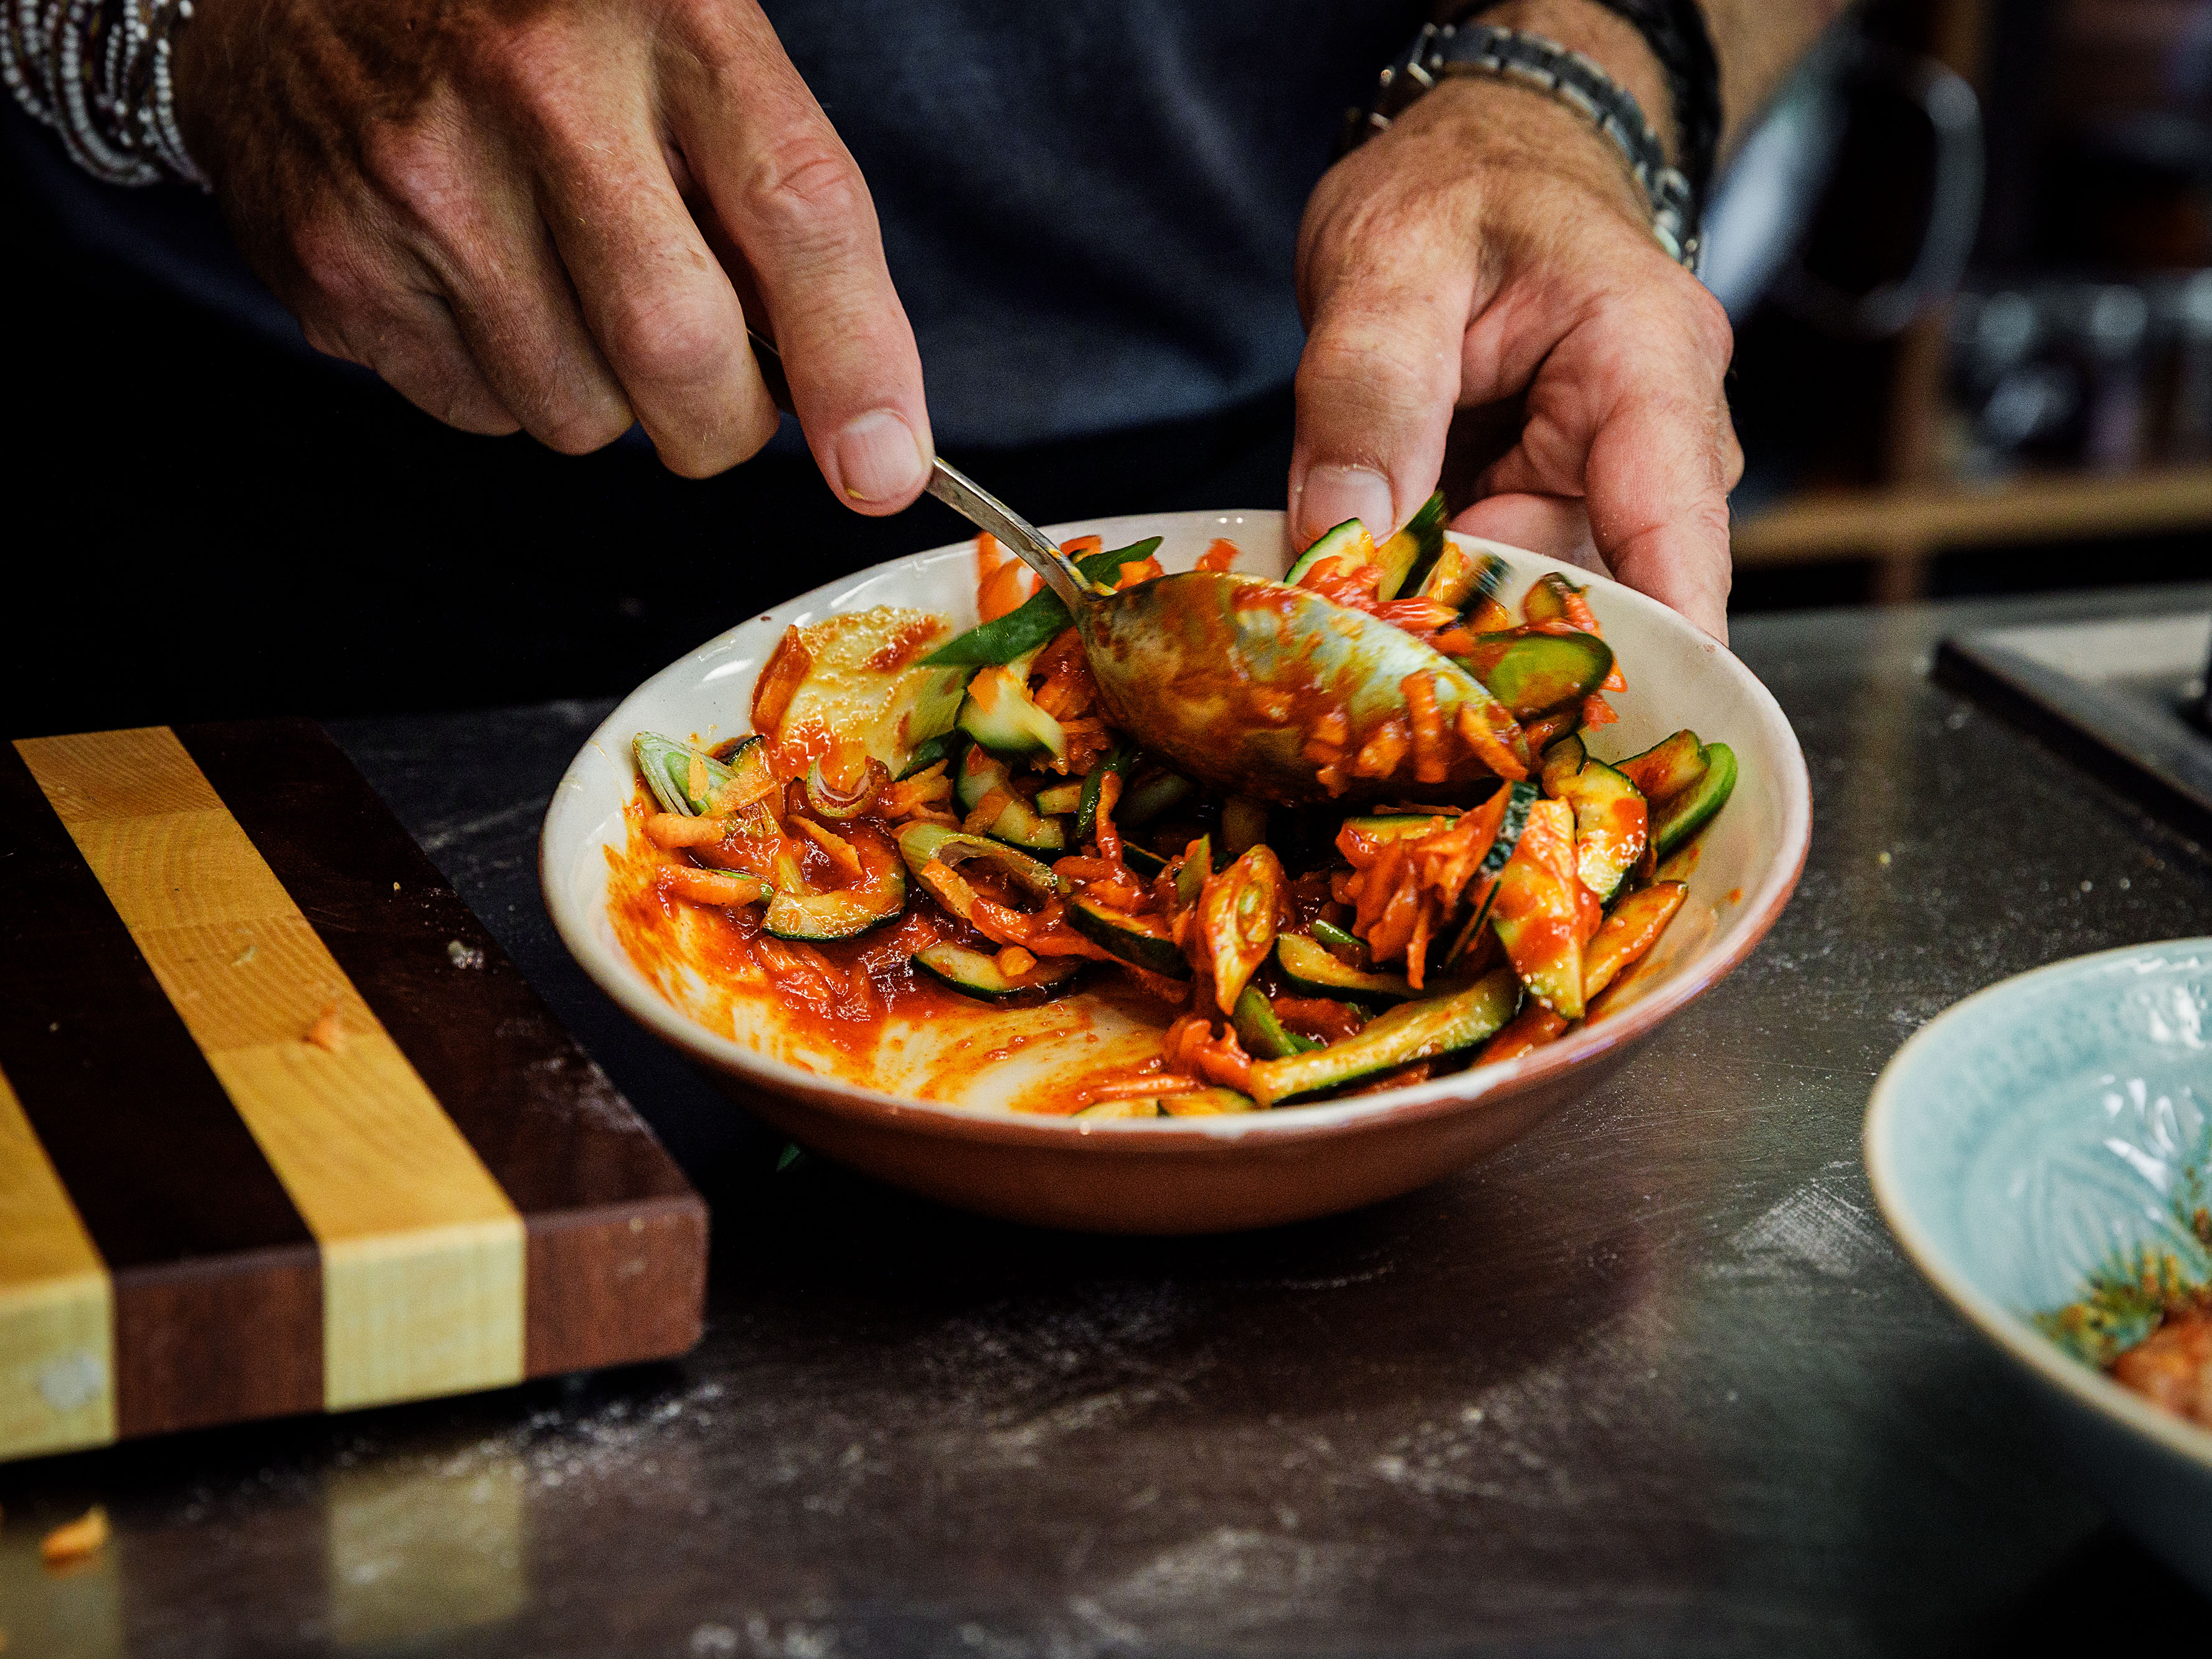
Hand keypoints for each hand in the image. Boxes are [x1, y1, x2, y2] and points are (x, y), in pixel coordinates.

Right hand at [174, 0, 930, 503]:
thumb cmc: (537, 18)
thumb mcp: (685, 41)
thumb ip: (774, 202)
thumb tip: (860, 412)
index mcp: (664, 13)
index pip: (798, 216)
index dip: (854, 364)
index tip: (884, 469)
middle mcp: (536, 90)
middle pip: (680, 356)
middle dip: (721, 418)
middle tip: (716, 384)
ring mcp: (420, 179)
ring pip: (578, 413)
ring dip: (605, 394)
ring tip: (563, 278)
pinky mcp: (336, 261)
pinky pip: (478, 414)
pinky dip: (504, 382)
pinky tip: (479, 279)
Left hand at [1290, 71, 1740, 639]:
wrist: (1473, 164)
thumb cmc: (1451, 191)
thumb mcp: (1384, 265)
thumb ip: (1364, 398)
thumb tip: (1342, 546)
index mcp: (1651, 361)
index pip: (1678, 532)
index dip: (1655, 651)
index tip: (1607, 746)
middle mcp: (1662, 441)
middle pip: (1598, 590)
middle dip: (1489, 633)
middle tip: (1372, 645)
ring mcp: (1616, 486)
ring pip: (1545, 599)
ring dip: (1452, 617)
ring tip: (1362, 596)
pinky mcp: (1562, 512)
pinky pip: (1511, 585)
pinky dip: (1445, 599)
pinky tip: (1385, 586)